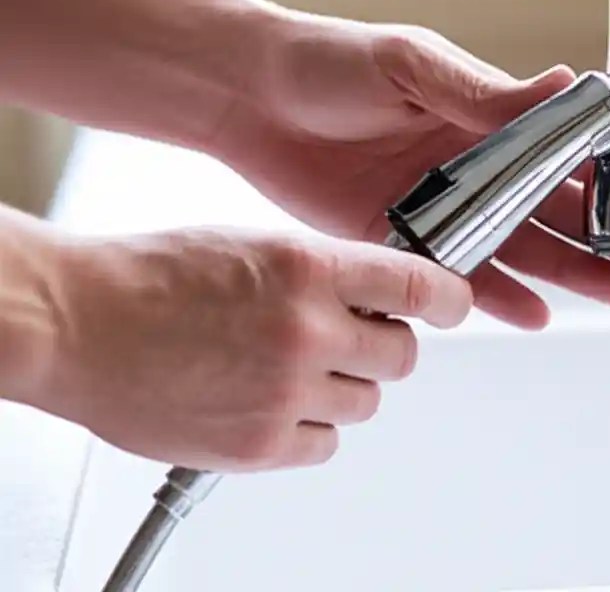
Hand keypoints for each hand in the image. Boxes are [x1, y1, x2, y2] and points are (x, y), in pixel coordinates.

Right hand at [32, 227, 471, 471]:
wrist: (74, 324)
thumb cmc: (151, 278)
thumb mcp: (255, 243)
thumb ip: (325, 272)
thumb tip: (381, 293)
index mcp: (309, 268)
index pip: (420, 288)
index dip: (448, 300)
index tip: (454, 307)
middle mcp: (307, 330)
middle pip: (401, 355)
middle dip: (381, 346)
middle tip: (345, 338)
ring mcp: (286, 392)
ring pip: (366, 402)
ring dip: (342, 388)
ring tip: (288, 370)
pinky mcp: (261, 445)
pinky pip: (325, 445)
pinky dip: (308, 429)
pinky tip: (269, 404)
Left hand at [209, 12, 609, 329]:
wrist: (247, 98)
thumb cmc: (328, 63)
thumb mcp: (412, 66)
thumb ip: (485, 93)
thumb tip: (567, 85)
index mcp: (486, 116)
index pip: (568, 151)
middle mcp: (473, 164)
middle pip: (557, 210)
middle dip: (606, 239)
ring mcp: (441, 204)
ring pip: (521, 248)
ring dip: (568, 272)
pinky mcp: (402, 238)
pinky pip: (461, 275)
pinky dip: (499, 295)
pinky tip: (535, 314)